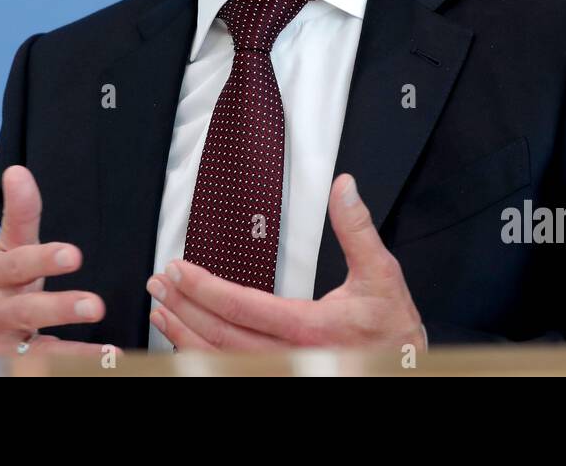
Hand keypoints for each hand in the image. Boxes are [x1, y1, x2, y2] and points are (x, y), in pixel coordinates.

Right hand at [0, 165, 113, 356]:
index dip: (44, 259)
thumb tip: (18, 171)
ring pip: (36, 352)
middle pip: (25, 311)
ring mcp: (0, 347)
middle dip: (59, 308)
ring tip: (107, 352)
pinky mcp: (12, 368)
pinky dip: (72, 369)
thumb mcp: (6, 249)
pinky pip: (42, 369)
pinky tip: (104, 363)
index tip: (74, 255)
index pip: (18, 264)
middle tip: (95, 306)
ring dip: (72, 352)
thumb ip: (20, 214)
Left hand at [146, 174, 426, 351]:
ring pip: (221, 362)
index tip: (179, 271)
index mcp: (311, 328)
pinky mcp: (282, 377)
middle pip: (222, 336)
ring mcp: (284, 372)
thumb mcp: (382, 274)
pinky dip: (204, 359)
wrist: (406, 370)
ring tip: (162, 312)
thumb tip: (343, 187)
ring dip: (186, 337)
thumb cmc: (393, 329)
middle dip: (185, 308)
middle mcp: (293, 357)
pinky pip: (233, 373)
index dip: (205, 288)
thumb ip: (357, 229)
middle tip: (160, 284)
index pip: (244, 307)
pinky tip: (188, 345)